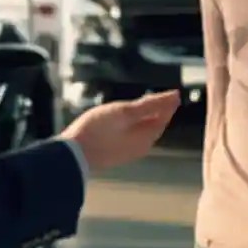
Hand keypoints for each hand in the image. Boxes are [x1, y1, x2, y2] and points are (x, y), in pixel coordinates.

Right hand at [59, 90, 179, 171]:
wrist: (73, 155)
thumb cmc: (98, 130)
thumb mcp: (125, 112)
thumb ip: (150, 104)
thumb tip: (175, 97)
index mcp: (146, 137)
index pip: (164, 117)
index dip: (168, 103)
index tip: (175, 92)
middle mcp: (141, 147)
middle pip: (155, 125)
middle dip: (159, 111)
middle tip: (163, 97)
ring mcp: (128, 152)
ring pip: (143, 132)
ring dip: (146, 118)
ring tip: (145, 104)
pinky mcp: (116, 153)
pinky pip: (131, 137)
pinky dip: (134, 125)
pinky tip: (125, 120)